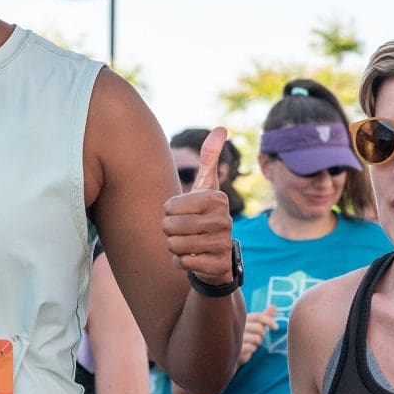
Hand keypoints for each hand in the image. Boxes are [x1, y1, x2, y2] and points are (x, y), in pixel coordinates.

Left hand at [162, 127, 233, 283]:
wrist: (217, 255)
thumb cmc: (205, 215)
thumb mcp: (207, 187)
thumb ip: (210, 157)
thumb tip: (221, 127)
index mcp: (217, 199)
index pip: (169, 206)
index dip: (169, 212)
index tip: (183, 213)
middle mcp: (224, 220)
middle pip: (169, 226)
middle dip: (169, 231)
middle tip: (183, 231)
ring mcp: (222, 244)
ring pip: (174, 246)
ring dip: (175, 247)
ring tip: (188, 243)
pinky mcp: (219, 266)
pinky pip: (182, 263)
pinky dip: (181, 262)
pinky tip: (194, 258)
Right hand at [240, 304, 278, 363]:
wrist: (231, 350)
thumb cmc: (246, 336)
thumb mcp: (255, 325)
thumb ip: (264, 316)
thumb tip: (274, 306)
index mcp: (243, 318)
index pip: (258, 316)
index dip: (269, 320)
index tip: (276, 327)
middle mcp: (238, 325)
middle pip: (259, 327)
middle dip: (261, 334)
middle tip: (256, 336)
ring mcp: (236, 336)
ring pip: (257, 339)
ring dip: (256, 343)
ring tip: (249, 343)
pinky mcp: (236, 347)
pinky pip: (251, 347)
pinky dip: (252, 349)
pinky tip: (246, 349)